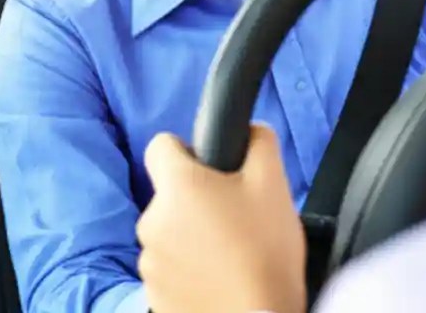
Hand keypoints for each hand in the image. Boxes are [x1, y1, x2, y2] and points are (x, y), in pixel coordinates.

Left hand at [136, 125, 306, 312]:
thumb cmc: (265, 251)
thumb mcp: (275, 183)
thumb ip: (259, 142)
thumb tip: (251, 131)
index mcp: (178, 187)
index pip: (161, 145)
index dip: (187, 149)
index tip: (211, 168)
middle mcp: (152, 221)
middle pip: (171, 195)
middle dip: (198, 200)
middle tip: (236, 216)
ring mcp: (150, 261)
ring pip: (171, 233)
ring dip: (194, 237)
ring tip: (232, 252)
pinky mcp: (155, 293)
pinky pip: (171, 269)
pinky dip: (190, 270)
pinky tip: (221, 277)